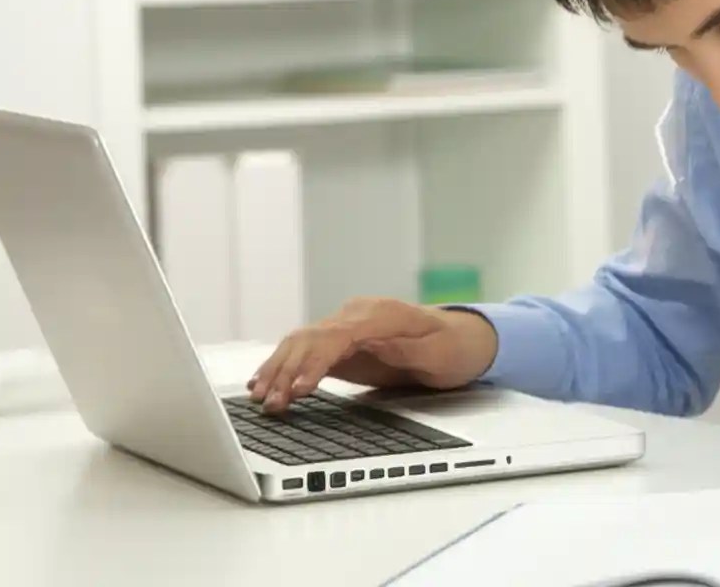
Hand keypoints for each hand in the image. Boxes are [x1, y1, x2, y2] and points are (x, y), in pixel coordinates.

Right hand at [246, 298, 498, 412]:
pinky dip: (285, 367)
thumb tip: (376, 342)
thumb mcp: (439, 352)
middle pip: (310, 338)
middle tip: (270, 403)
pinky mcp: (342, 344)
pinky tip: (265, 384)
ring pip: (301, 343)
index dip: (313, 363)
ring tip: (259, 398)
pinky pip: (306, 351)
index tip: (298, 389)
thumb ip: (407, 347)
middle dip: (286, 371)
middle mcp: (357, 316)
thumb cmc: (453, 347)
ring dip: (279, 369)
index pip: (336, 336)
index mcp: (380, 315)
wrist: (460, 340)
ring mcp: (347, 327)